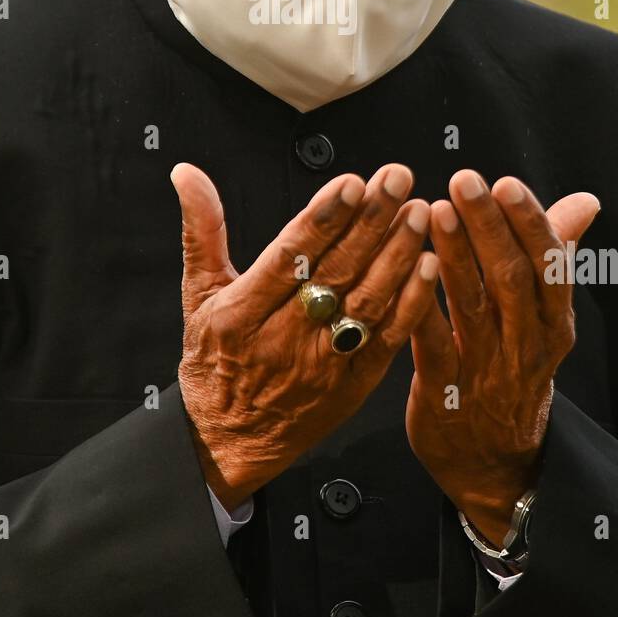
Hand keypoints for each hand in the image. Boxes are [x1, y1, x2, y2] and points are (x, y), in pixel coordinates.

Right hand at [172, 161, 439, 509]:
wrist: (226, 443)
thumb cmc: (213, 361)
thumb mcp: (197, 294)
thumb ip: (202, 230)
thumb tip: (187, 173)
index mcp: (240, 314)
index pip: (288, 257)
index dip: (322, 219)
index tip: (351, 183)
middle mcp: (283, 339)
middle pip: (335, 272)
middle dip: (370, 221)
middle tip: (397, 179)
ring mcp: (322, 365)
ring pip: (366, 302)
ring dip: (397, 254)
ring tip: (418, 212)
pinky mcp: (352, 384)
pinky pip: (387, 340)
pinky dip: (411, 303)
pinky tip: (430, 267)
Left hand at [406, 171, 599, 538]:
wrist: (495, 467)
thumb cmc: (515, 375)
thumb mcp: (545, 321)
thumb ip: (555, 257)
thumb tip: (585, 202)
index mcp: (553, 324)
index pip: (548, 267)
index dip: (529, 224)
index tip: (507, 184)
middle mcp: (525, 346)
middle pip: (511, 279)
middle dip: (488, 226)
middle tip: (465, 181)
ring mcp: (485, 371)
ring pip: (473, 306)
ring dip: (455, 255)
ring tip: (434, 210)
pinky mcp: (444, 392)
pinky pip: (433, 345)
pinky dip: (423, 307)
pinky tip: (410, 272)